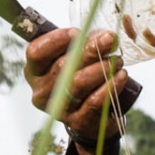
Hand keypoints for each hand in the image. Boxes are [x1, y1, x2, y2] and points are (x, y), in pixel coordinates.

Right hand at [24, 27, 140, 154]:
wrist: (91, 116)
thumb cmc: (80, 77)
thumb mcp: (74, 57)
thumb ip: (83, 43)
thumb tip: (105, 36)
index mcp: (34, 72)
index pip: (37, 52)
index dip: (57, 39)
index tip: (78, 32)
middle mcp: (41, 92)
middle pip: (63, 66)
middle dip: (90, 49)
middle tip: (110, 40)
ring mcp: (58, 109)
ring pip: (80, 82)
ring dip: (103, 67)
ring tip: (118, 60)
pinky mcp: (77, 121)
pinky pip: (95, 100)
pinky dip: (111, 85)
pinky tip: (121, 76)